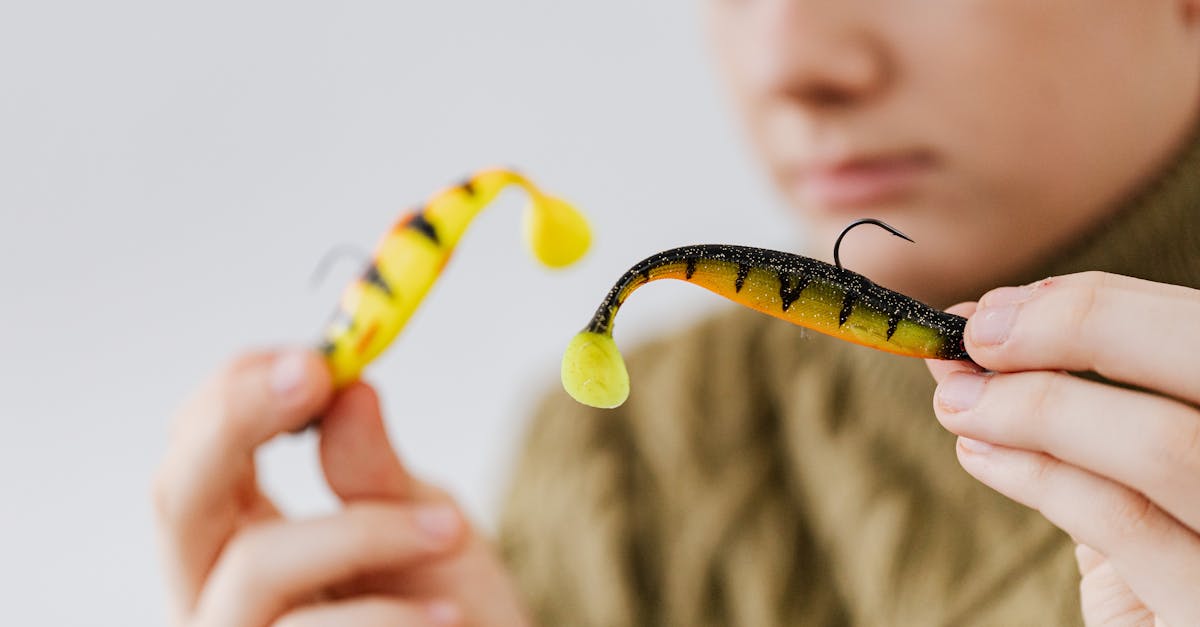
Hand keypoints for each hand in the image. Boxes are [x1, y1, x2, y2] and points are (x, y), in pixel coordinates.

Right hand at [153, 349, 530, 626]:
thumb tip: (350, 390)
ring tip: (448, 529)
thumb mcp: (423, 522)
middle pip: (177, 496)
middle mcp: (216, 586)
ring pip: (253, 567)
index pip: (200, 446)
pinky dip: (386, 617)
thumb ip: (375, 468)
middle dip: (238, 422)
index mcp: (241, 531)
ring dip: (360, 532)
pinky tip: (447, 615)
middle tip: (317, 376)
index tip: (312, 358)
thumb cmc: (450, 608)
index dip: (238, 392)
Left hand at [926, 272, 1199, 626]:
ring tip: (959, 403)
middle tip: (978, 335)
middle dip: (1082, 325)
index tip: (999, 309)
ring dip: (1038, 406)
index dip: (1102, 304)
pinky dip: (1037, 474)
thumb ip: (1075, 414)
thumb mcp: (1126, 478)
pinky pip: (1122, 521)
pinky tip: (980, 454)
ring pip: (1162, 443)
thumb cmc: (1158, 561)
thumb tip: (971, 345)